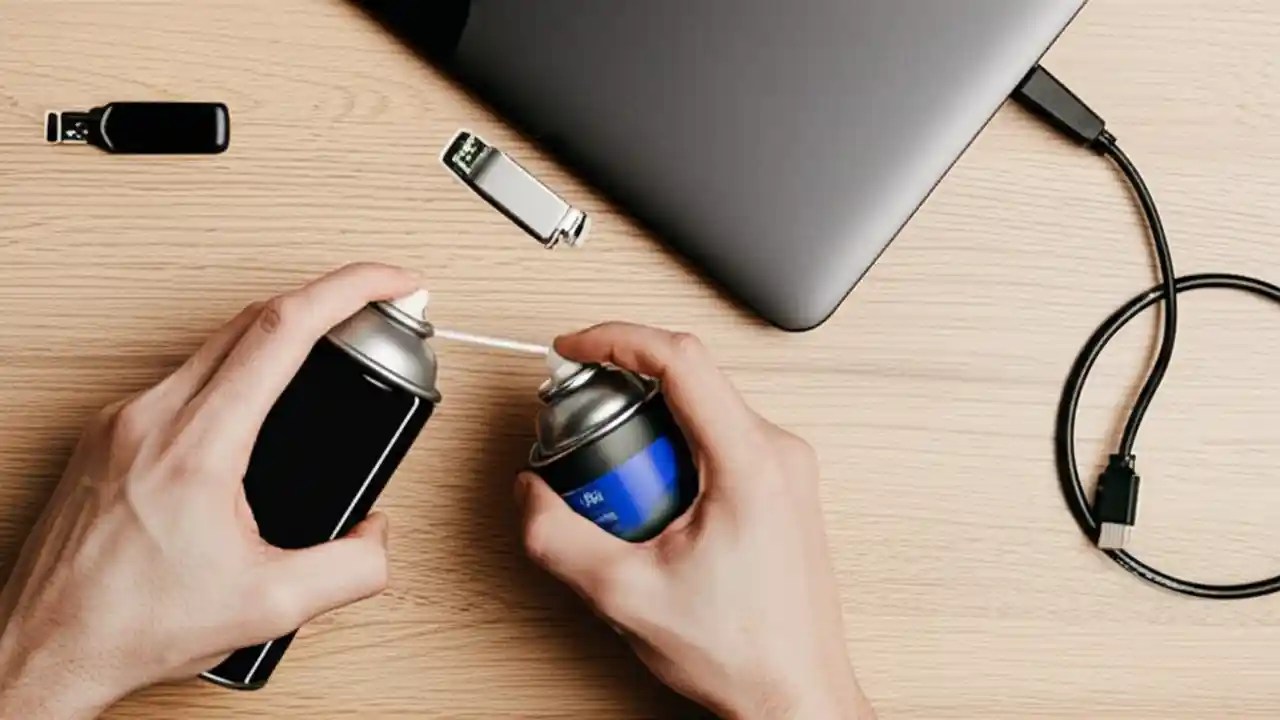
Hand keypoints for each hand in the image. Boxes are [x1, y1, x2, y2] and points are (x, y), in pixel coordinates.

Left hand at [0, 263, 419, 719]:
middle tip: (371, 308)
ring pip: (214, 343)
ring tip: (322, 345)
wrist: (46, 649)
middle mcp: (151, 417)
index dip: (350, 290)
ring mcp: (121, 421)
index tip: (392, 283)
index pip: (284, 329)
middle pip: (252, 317)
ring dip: (276, 333)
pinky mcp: (104, 435)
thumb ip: (352, 568)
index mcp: (196, 445)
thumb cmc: (131, 626)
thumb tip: (379, 535)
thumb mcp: (271, 607)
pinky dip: (233, 369)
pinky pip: (181, 376)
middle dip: (325, 298)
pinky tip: (253, 398)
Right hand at [516, 324, 875, 719]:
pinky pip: (719, 440)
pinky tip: (651, 504)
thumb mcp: (625, 596)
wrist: (798, 695)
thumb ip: (558, 538)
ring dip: (648, 428)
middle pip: (688, 378)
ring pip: (702, 409)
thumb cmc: (743, 652)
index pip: (680, 358)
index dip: (615, 339)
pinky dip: (673, 452)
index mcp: (750, 462)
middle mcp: (777, 452)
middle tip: (580, 430)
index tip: (574, 348)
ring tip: (614, 481)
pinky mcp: (782, 488)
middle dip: (622, 392)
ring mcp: (785, 469)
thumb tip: (530, 493)